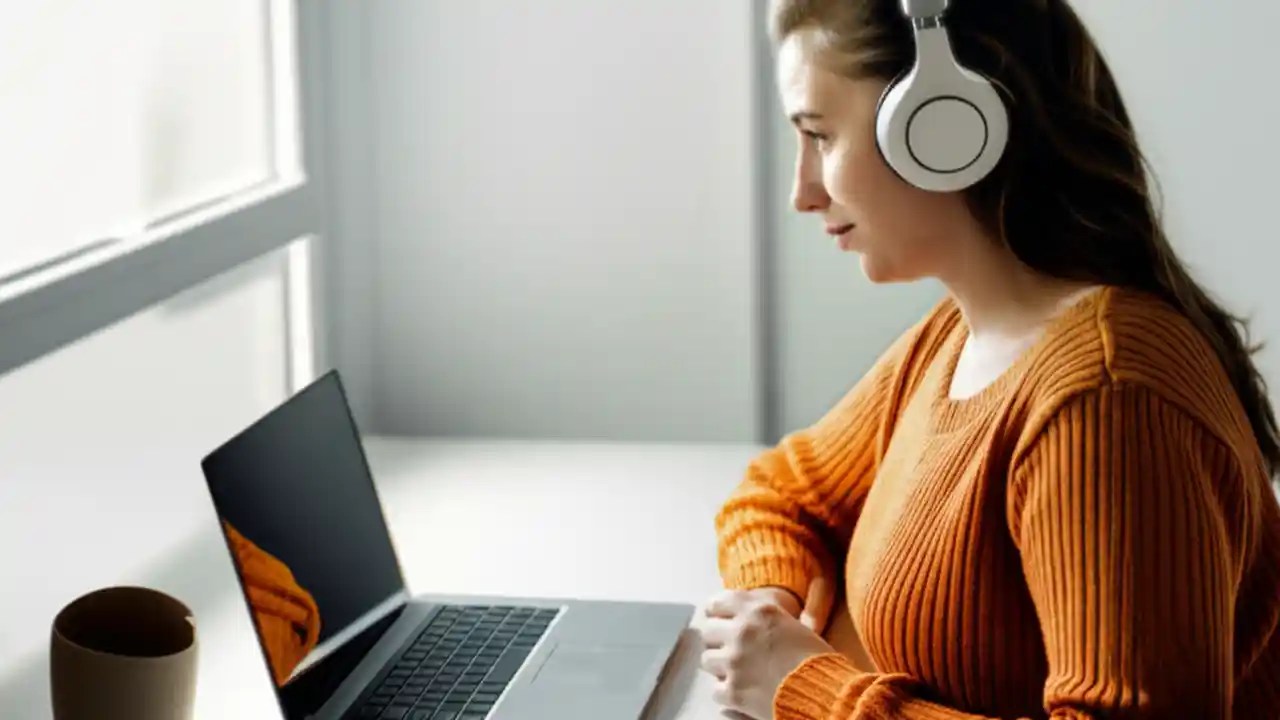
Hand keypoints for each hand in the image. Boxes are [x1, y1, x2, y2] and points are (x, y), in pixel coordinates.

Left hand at [698, 583, 837, 719]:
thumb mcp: (793, 624)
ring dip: (719, 666)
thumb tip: (748, 619)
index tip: (718, 618)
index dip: (717, 612)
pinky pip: (715, 690)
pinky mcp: (733, 691)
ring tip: (734, 671)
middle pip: (708, 631)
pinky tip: (738, 692)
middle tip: (728, 648)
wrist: (825, 691)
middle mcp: (741, 632)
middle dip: (717, 640)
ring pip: (707, 660)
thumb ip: (765, 619)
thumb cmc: (816, 658)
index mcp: (758, 611)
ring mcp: (734, 662)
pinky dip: (726, 693)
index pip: (718, 602)